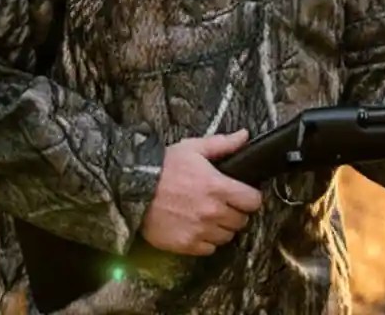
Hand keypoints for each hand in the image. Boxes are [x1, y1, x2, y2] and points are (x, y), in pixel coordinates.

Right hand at [139, 128, 263, 255]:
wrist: (131, 189)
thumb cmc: (163, 167)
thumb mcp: (193, 148)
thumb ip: (222, 144)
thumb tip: (244, 136)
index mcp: (218, 187)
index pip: (253, 201)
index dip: (251, 197)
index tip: (244, 195)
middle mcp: (212, 212)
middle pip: (242, 221)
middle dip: (237, 212)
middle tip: (225, 205)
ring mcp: (199, 230)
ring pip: (227, 237)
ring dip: (223, 228)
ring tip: (211, 217)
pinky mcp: (185, 245)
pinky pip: (209, 249)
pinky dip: (207, 241)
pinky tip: (199, 228)